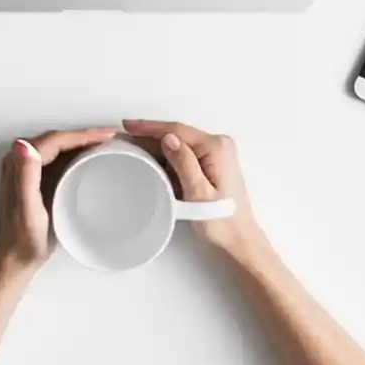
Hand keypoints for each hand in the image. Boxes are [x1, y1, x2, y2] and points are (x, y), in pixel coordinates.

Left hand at [0, 128, 116, 270]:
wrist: (16, 258)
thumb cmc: (23, 239)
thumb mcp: (27, 208)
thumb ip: (25, 175)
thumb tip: (23, 144)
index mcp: (18, 164)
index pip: (54, 140)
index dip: (81, 135)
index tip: (106, 136)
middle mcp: (20, 161)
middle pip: (56, 139)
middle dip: (84, 135)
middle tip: (111, 136)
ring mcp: (28, 170)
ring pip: (58, 146)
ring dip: (81, 142)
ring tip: (105, 143)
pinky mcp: (36, 180)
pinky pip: (58, 158)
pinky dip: (75, 154)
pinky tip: (90, 157)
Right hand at [123, 120, 266, 256]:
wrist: (240, 238)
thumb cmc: (223, 222)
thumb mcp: (198, 194)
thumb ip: (184, 163)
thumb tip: (168, 139)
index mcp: (216, 148)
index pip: (177, 130)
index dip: (149, 127)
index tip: (129, 125)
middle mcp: (218, 145)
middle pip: (177, 134)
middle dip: (150, 136)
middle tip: (125, 137)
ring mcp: (216, 153)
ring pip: (179, 144)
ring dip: (157, 148)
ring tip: (133, 149)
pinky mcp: (212, 163)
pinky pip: (185, 154)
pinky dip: (168, 158)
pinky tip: (152, 162)